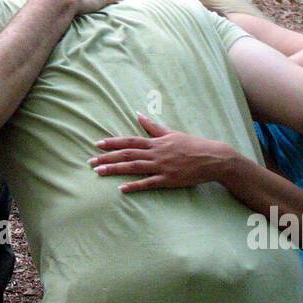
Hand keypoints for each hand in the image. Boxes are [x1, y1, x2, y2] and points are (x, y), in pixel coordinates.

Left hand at [89, 114, 234, 193]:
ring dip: (115, 169)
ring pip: (133, 167)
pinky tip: (122, 188)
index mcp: (156, 142)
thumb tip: (138, 114)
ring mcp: (161, 167)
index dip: (113, 143)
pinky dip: (135, 185)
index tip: (97, 144)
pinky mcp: (168, 180)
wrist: (212, 158)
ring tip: (99, 172)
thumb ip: (153, 126)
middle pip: (127, 154)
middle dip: (107, 157)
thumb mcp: (171, 133)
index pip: (129, 141)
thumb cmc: (192, 145)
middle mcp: (156, 153)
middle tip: (90, 161)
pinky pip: (149, 183)